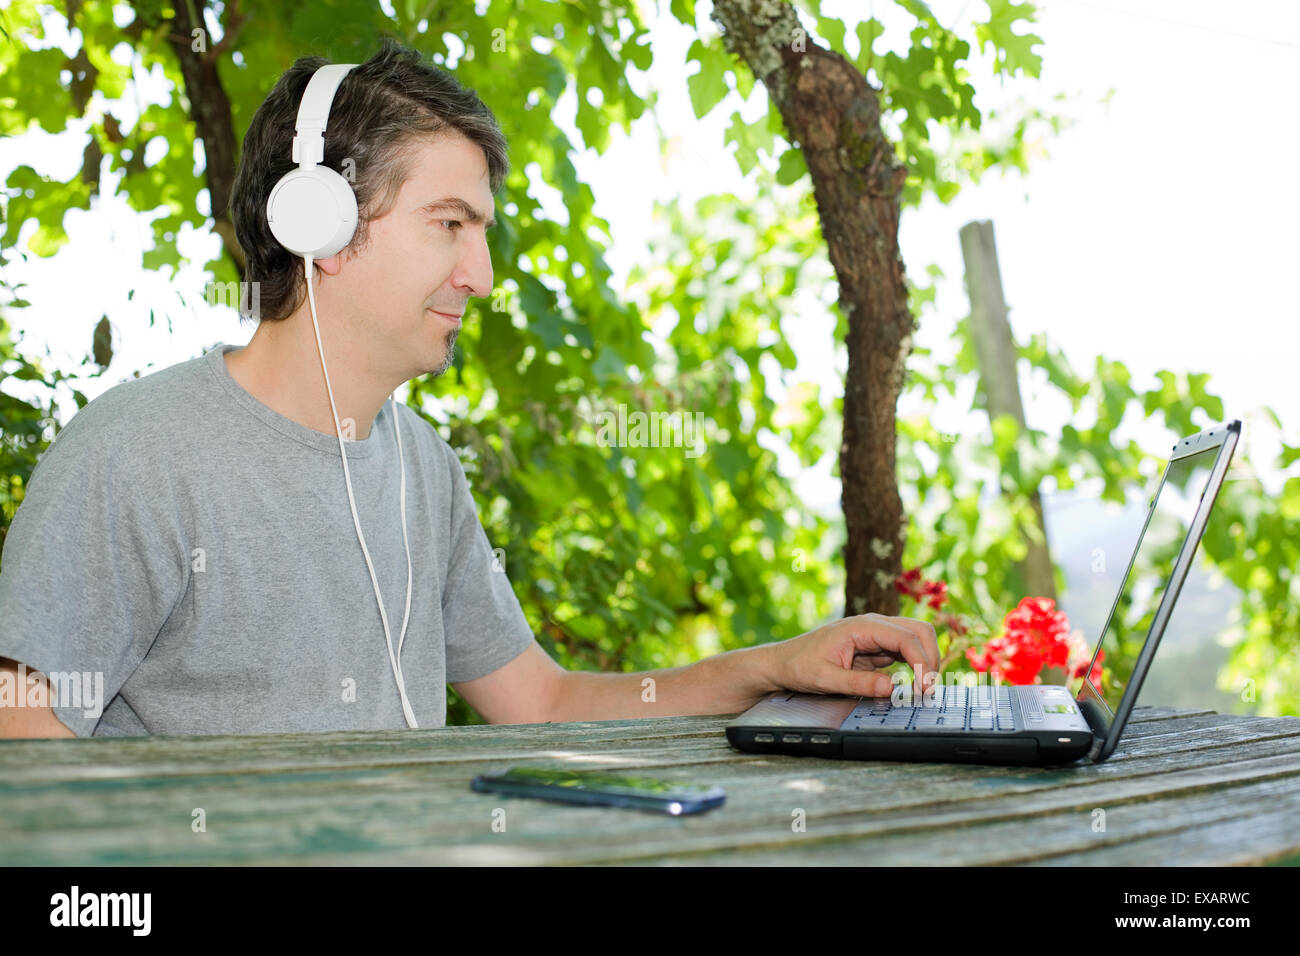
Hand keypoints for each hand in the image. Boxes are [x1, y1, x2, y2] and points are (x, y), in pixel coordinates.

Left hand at [766, 613, 939, 698]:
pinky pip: (905, 651)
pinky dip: (915, 665)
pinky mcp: (876, 647)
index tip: (924, 688)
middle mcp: (873, 625)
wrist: (783, 663)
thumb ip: (858, 683)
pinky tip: (913, 684)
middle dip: (930, 658)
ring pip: (916, 638)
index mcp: (861, 626)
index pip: (906, 637)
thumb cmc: (799, 666)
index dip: (922, 662)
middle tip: (928, 689)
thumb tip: (891, 689)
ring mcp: (876, 634)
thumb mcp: (825, 679)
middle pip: (919, 631)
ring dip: (926, 661)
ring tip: (923, 689)